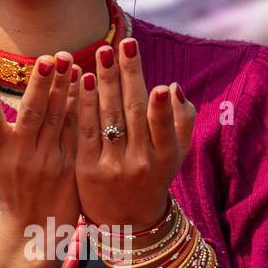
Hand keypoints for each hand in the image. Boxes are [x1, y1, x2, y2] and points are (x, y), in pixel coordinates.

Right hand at [0, 54, 81, 267]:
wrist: (35, 226)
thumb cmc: (5, 185)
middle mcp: (23, 157)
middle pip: (32, 115)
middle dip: (40, 84)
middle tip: (48, 57)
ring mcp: (50, 162)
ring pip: (59, 119)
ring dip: (64, 88)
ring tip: (69, 61)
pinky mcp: (72, 165)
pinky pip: (77, 131)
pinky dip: (81, 106)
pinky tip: (86, 83)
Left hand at [75, 36, 195, 231]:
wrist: (126, 222)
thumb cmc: (155, 176)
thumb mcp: (178, 153)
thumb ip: (182, 119)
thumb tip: (172, 87)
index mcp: (166, 158)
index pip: (162, 128)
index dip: (161, 110)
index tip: (160, 87)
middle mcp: (140, 163)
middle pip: (133, 115)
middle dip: (128, 77)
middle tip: (123, 45)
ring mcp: (111, 167)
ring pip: (108, 119)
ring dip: (105, 83)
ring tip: (103, 53)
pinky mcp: (86, 169)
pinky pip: (86, 131)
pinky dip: (85, 104)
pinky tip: (85, 80)